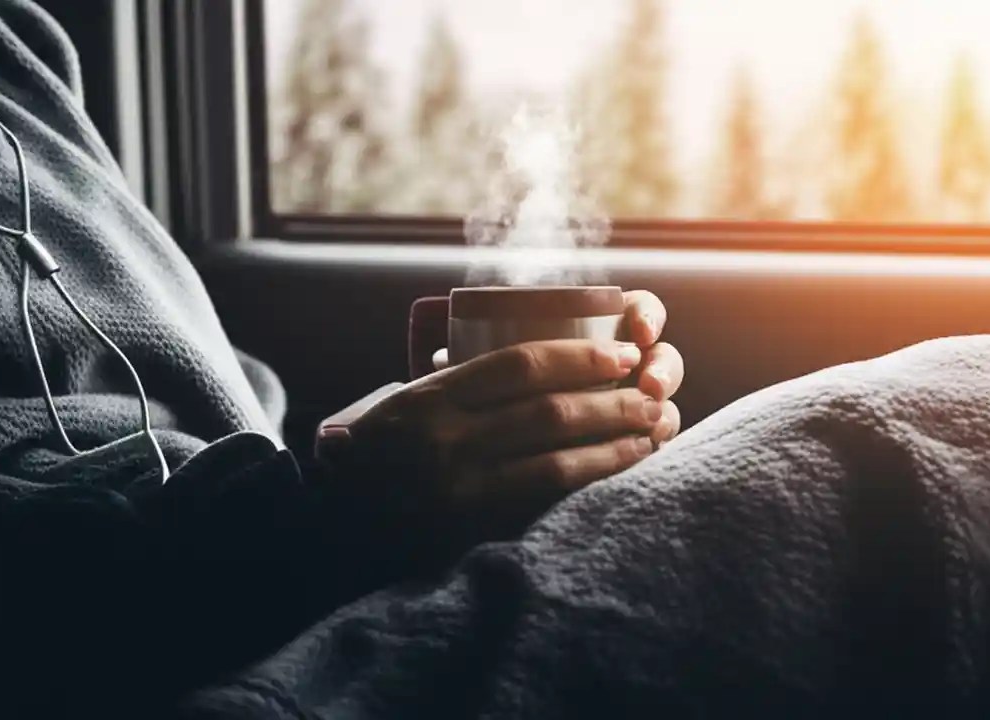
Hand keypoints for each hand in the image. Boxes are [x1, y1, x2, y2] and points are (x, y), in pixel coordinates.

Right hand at [319, 290, 682, 544]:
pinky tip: (627, 462)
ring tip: (651, 423)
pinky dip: (596, 473)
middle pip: (546, 409)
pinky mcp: (471, 525)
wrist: (338, 520)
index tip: (620, 352)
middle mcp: (443, 439)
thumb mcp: (411, 402)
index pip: (518, 365)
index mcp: (432, 398)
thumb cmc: (386, 451)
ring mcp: (457, 486)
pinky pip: (547, 495)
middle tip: (649, 388)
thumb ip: (465, 381)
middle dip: (610, 397)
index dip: (579, 356)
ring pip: (555, 454)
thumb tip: (549, 353)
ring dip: (614, 437)